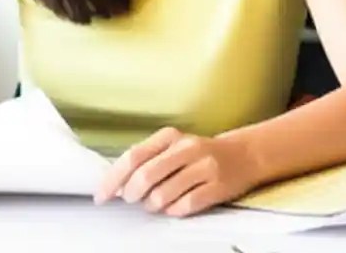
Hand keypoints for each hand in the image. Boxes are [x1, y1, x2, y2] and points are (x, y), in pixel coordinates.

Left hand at [94, 127, 261, 216]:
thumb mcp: (172, 147)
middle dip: (132, 194)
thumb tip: (116, 185)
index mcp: (170, 136)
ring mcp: (204, 167)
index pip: (133, 157)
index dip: (113, 179)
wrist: (244, 155)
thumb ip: (146, 160)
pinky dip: (174, 210)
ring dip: (153, 205)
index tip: (102, 196)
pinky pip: (184, 206)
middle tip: (133, 199)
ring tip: (159, 202)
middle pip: (145, 177)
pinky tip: (176, 205)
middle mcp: (188, 148)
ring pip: (162, 196)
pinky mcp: (217, 187)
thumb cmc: (200, 155)